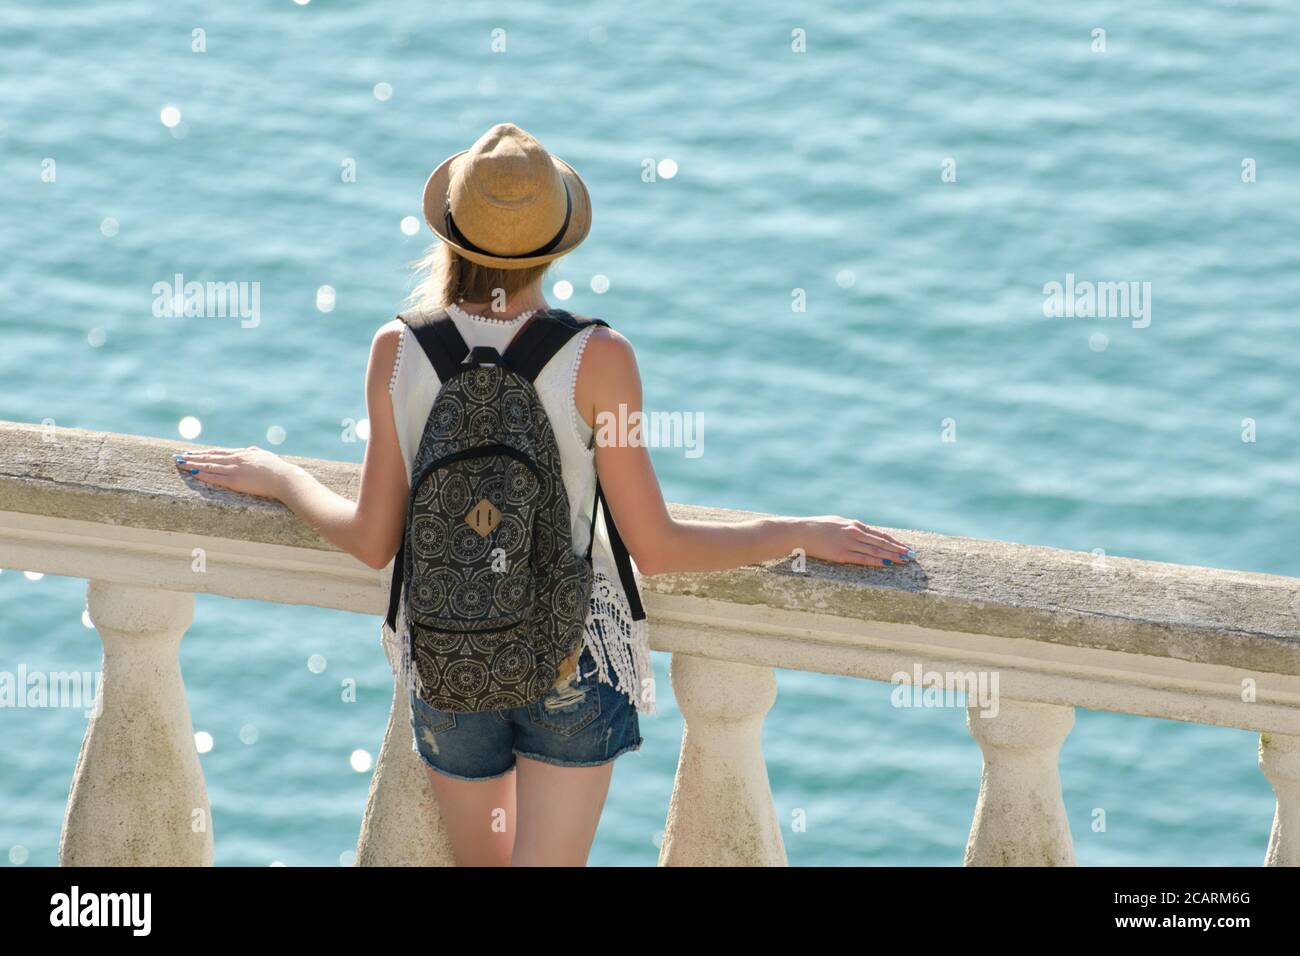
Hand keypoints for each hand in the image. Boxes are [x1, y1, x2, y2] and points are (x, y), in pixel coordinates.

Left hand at [172, 445, 297, 499]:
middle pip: (209, 457)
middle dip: (192, 457)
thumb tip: (250, 449)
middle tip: (178, 457)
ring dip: (192, 464)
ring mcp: (234, 469)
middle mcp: (235, 459)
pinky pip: (214, 477)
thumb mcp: (265, 456)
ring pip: (208, 466)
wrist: (284, 477)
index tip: (192, 452)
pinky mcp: (235, 481)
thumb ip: (255, 452)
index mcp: (242, 453)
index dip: (203, 452)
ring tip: (179, 464)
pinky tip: (192, 473)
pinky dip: (202, 475)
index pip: (218, 452)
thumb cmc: (278, 469)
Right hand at [797, 516, 915, 567]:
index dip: (895, 542)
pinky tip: (887, 564)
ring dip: (892, 556)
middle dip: (899, 549)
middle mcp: (854, 532)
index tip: (906, 547)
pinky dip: (877, 561)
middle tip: (912, 556)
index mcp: (854, 525)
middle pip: (882, 542)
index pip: (880, 535)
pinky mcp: (841, 554)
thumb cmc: (816, 527)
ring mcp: (848, 543)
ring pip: (876, 550)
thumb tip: (862, 533)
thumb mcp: (837, 523)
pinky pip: (863, 559)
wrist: (799, 532)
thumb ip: (850, 528)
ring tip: (905, 561)